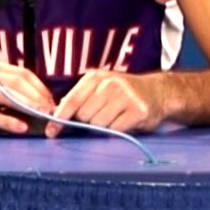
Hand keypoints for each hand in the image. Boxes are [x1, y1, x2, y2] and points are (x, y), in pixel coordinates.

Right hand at [0, 60, 56, 133]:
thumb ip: (1, 84)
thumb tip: (32, 96)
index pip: (21, 73)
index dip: (39, 86)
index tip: (51, 99)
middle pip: (17, 83)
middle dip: (38, 96)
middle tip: (52, 109)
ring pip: (5, 96)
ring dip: (28, 106)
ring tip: (43, 115)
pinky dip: (7, 122)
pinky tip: (20, 128)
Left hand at [47, 70, 166, 135]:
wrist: (158, 92)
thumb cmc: (123, 93)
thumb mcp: (101, 88)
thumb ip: (81, 99)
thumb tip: (56, 116)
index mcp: (96, 77)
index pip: (72, 100)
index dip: (59, 118)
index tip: (51, 132)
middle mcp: (110, 83)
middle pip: (84, 115)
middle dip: (87, 122)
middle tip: (100, 117)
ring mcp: (125, 96)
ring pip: (98, 124)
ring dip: (103, 127)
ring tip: (114, 118)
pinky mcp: (137, 110)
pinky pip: (115, 130)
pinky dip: (116, 131)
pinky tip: (124, 122)